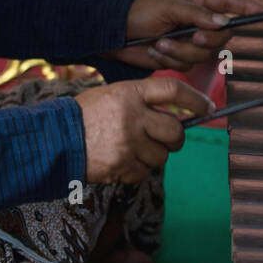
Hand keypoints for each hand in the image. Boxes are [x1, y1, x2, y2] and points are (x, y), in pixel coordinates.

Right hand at [75, 77, 212, 183]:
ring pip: (162, 156)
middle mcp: (132, 116)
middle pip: (175, 130)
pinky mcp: (122, 166)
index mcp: (129, 93)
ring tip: (132, 150)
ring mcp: (128, 143)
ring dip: (153, 156)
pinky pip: (144, 172)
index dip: (195, 99)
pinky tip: (120, 161)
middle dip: (176, 138)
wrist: (54, 139)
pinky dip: (137, 170)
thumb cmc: (83, 115)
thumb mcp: (111, 95)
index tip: (207, 107)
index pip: (172, 90)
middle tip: (169, 139)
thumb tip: (174, 115)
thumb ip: (140, 101)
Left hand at [106, 0, 262, 70]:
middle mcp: (196, 20)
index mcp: (196, 0)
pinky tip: (155, 50)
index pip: (228, 1)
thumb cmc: (136, 10)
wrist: (112, 33)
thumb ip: (196, 14)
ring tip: (160, 42)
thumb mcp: (166, 6)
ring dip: (180, 50)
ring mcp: (188, 40)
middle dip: (208, 38)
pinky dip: (170, 59)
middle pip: (222, 34)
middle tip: (194, 36)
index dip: (246, 6)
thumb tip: (223, 22)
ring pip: (203, 53)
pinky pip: (186, 64)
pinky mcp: (178, 57)